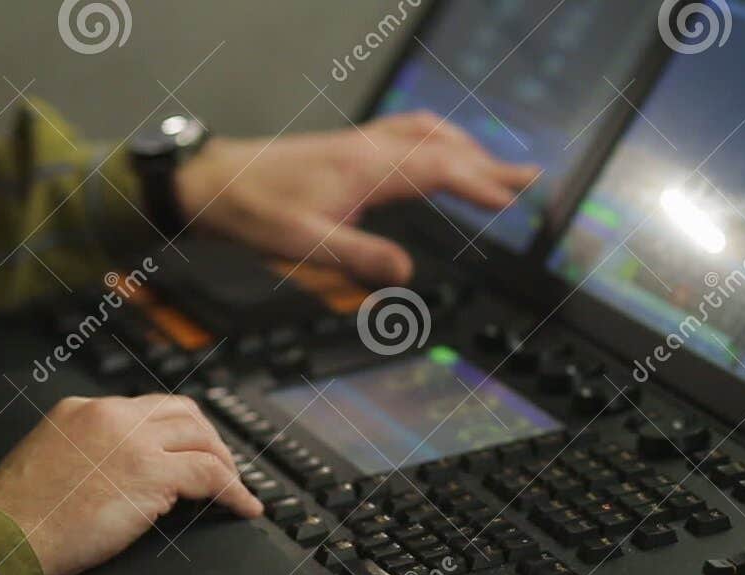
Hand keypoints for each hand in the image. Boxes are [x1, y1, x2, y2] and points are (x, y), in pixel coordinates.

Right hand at [0, 395, 262, 574]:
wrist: (4, 537)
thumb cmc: (13, 521)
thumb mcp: (45, 467)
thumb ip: (80, 459)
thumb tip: (110, 480)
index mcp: (80, 410)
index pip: (143, 408)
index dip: (173, 431)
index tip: (187, 450)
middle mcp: (109, 415)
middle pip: (181, 412)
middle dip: (208, 438)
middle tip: (222, 466)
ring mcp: (133, 441)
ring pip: (202, 437)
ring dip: (225, 463)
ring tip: (235, 488)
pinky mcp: (152, 473)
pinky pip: (212, 474)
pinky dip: (235, 490)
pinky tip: (243, 507)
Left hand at [174, 111, 538, 285]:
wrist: (214, 182)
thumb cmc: (254, 210)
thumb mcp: (306, 245)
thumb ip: (360, 258)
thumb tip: (406, 272)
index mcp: (365, 169)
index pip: (438, 169)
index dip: (479, 183)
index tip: (512, 199)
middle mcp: (367, 149)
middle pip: (442, 147)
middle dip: (488, 164)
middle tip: (529, 179)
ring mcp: (358, 144)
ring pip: (426, 133)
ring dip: (465, 147)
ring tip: (494, 166)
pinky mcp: (347, 148)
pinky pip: (405, 133)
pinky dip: (435, 141)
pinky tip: (435, 153)